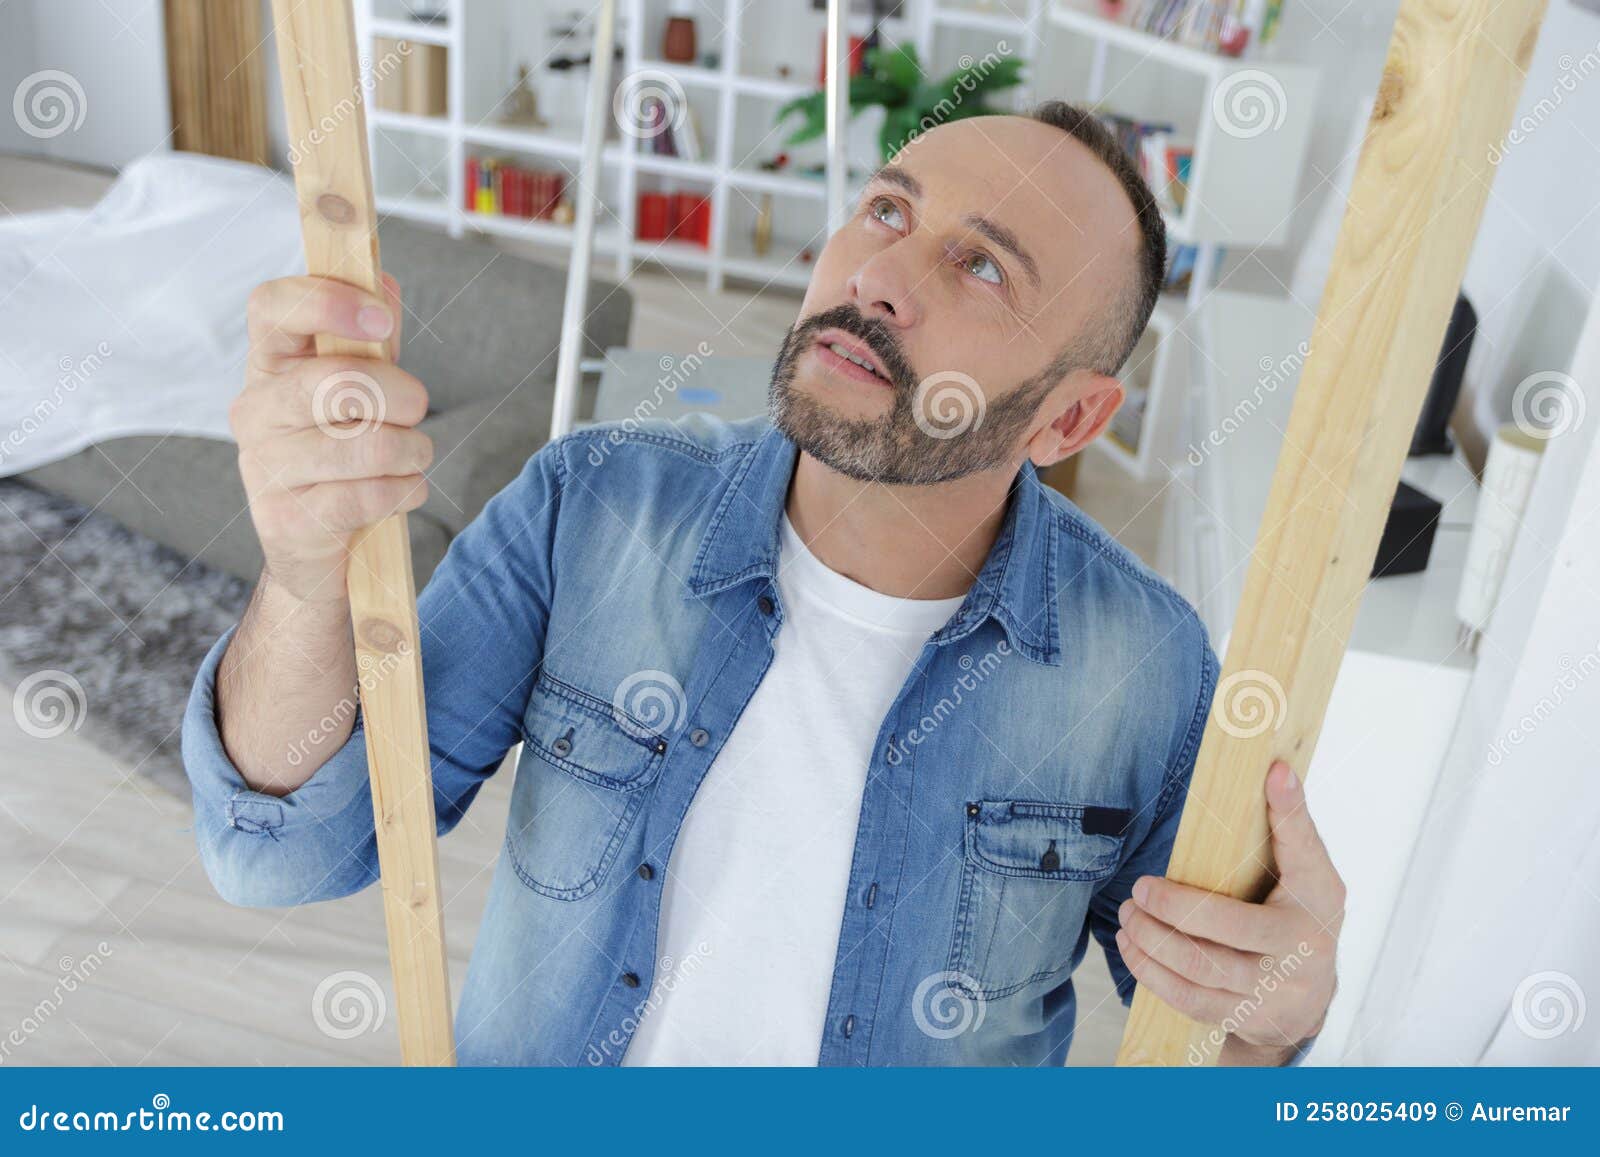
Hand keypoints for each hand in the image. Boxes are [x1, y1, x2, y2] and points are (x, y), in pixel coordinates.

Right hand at [232, 274, 431, 603]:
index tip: (381, 322)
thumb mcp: (361, 389)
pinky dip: (405, 492)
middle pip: (336, 380)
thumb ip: (371, 338)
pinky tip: (400, 492)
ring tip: (412, 457)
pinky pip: (368, 495)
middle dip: (401, 395)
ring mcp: (264, 467)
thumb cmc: (343, 454)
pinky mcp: (286, 519)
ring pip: (364, 446)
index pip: (271, 307)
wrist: (317, 547)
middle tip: (416, 409)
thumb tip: (383, 281)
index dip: (327, 301)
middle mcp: (255, 410)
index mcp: (269, 364)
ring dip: (411, 451)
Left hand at [1114, 760, 1343, 1063]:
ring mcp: (1272, 991)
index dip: (1287, 815)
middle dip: (1172, 910)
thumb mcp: (1308, 872)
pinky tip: (1133, 949)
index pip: (1301, 853)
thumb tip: (1277, 768)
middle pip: (1227, 931)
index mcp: (1316, 902)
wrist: (1310, 995)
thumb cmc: (1300, 913)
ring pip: (1201, 970)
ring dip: (1153, 943)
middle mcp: (1300, 952)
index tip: (1272, 774)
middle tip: (1137, 890)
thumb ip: (1291, 824)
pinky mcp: (1244, 1017)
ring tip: (1127, 917)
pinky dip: (1153, 975)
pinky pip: (1190, 1001)